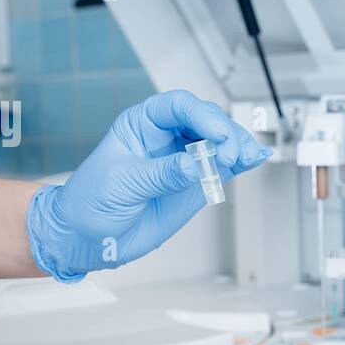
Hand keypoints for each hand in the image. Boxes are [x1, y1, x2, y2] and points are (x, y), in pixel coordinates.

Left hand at [25, 90, 269, 280]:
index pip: (177, 107)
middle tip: (228, 154)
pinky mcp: (195, 183)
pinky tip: (255, 158)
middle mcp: (166, 137)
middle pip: (205, 120)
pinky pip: (224, 166)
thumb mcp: (123, 184)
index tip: (216, 134)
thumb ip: (162, 173)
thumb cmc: (91, 202)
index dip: (200, 115)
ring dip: (237, 146)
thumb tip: (196, 164)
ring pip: (220, 141)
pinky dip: (241, 162)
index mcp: (141, 124)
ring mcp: (183, 160)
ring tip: (247, 157)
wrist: (88, 238)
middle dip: (223, 133)